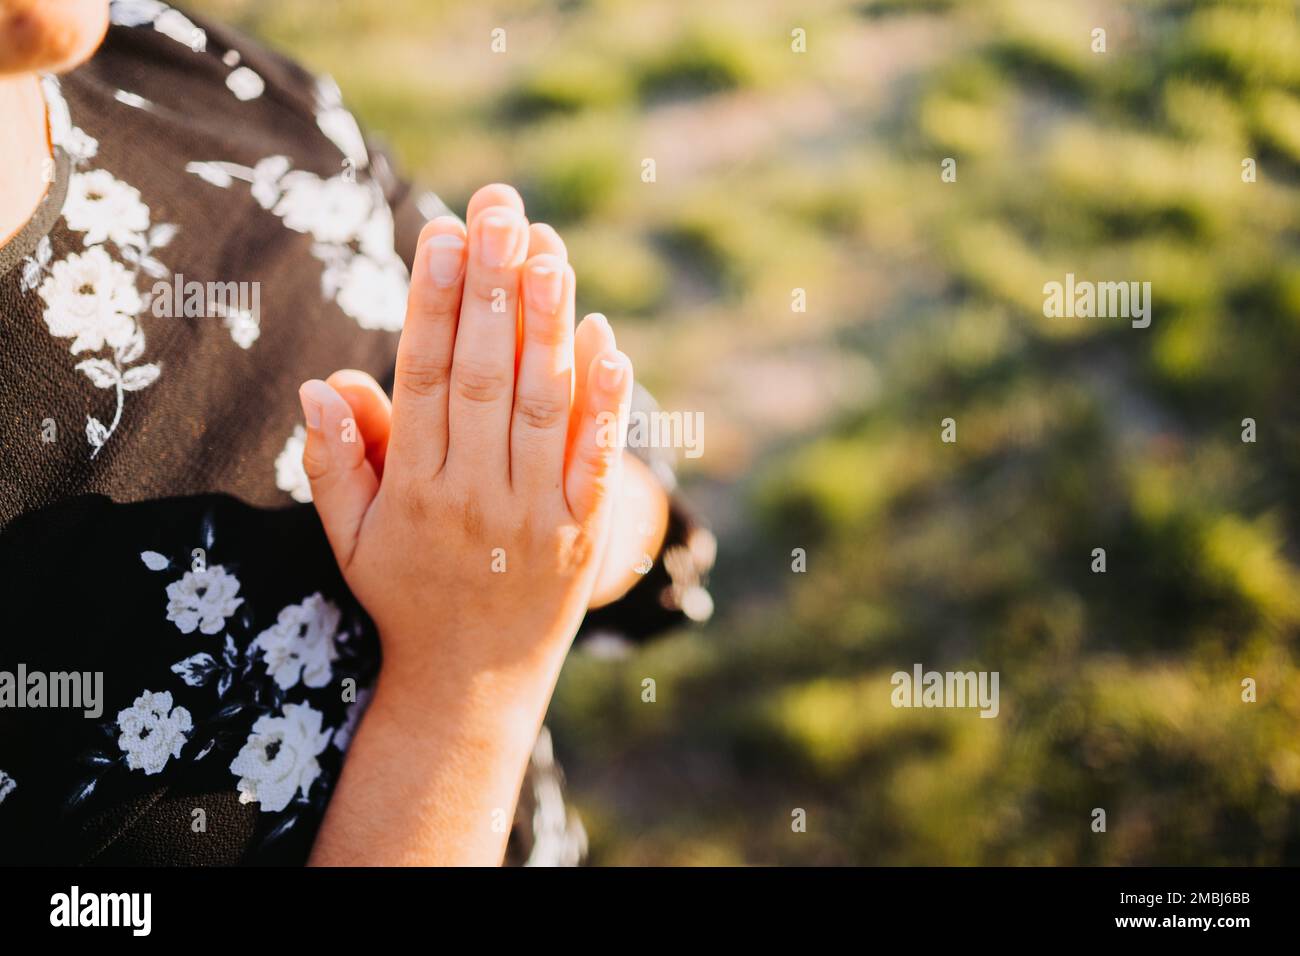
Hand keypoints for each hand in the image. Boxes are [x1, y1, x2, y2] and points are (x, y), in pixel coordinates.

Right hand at [302, 184, 633, 862]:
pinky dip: (606, 398)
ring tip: (550, 247)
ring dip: (548, 321)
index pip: (425, 376)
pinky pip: (597, 458)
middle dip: (495, 285)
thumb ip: (333, 462)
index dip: (435, 302)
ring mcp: (535, 514)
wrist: (473, 682)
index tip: (445, 233)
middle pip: (487, 374)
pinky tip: (605, 336)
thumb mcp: (348, 539)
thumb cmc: (405, 594)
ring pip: (544, 403)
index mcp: (413, 489)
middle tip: (503, 207)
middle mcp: (476, 494)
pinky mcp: (583, 531)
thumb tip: (322, 385)